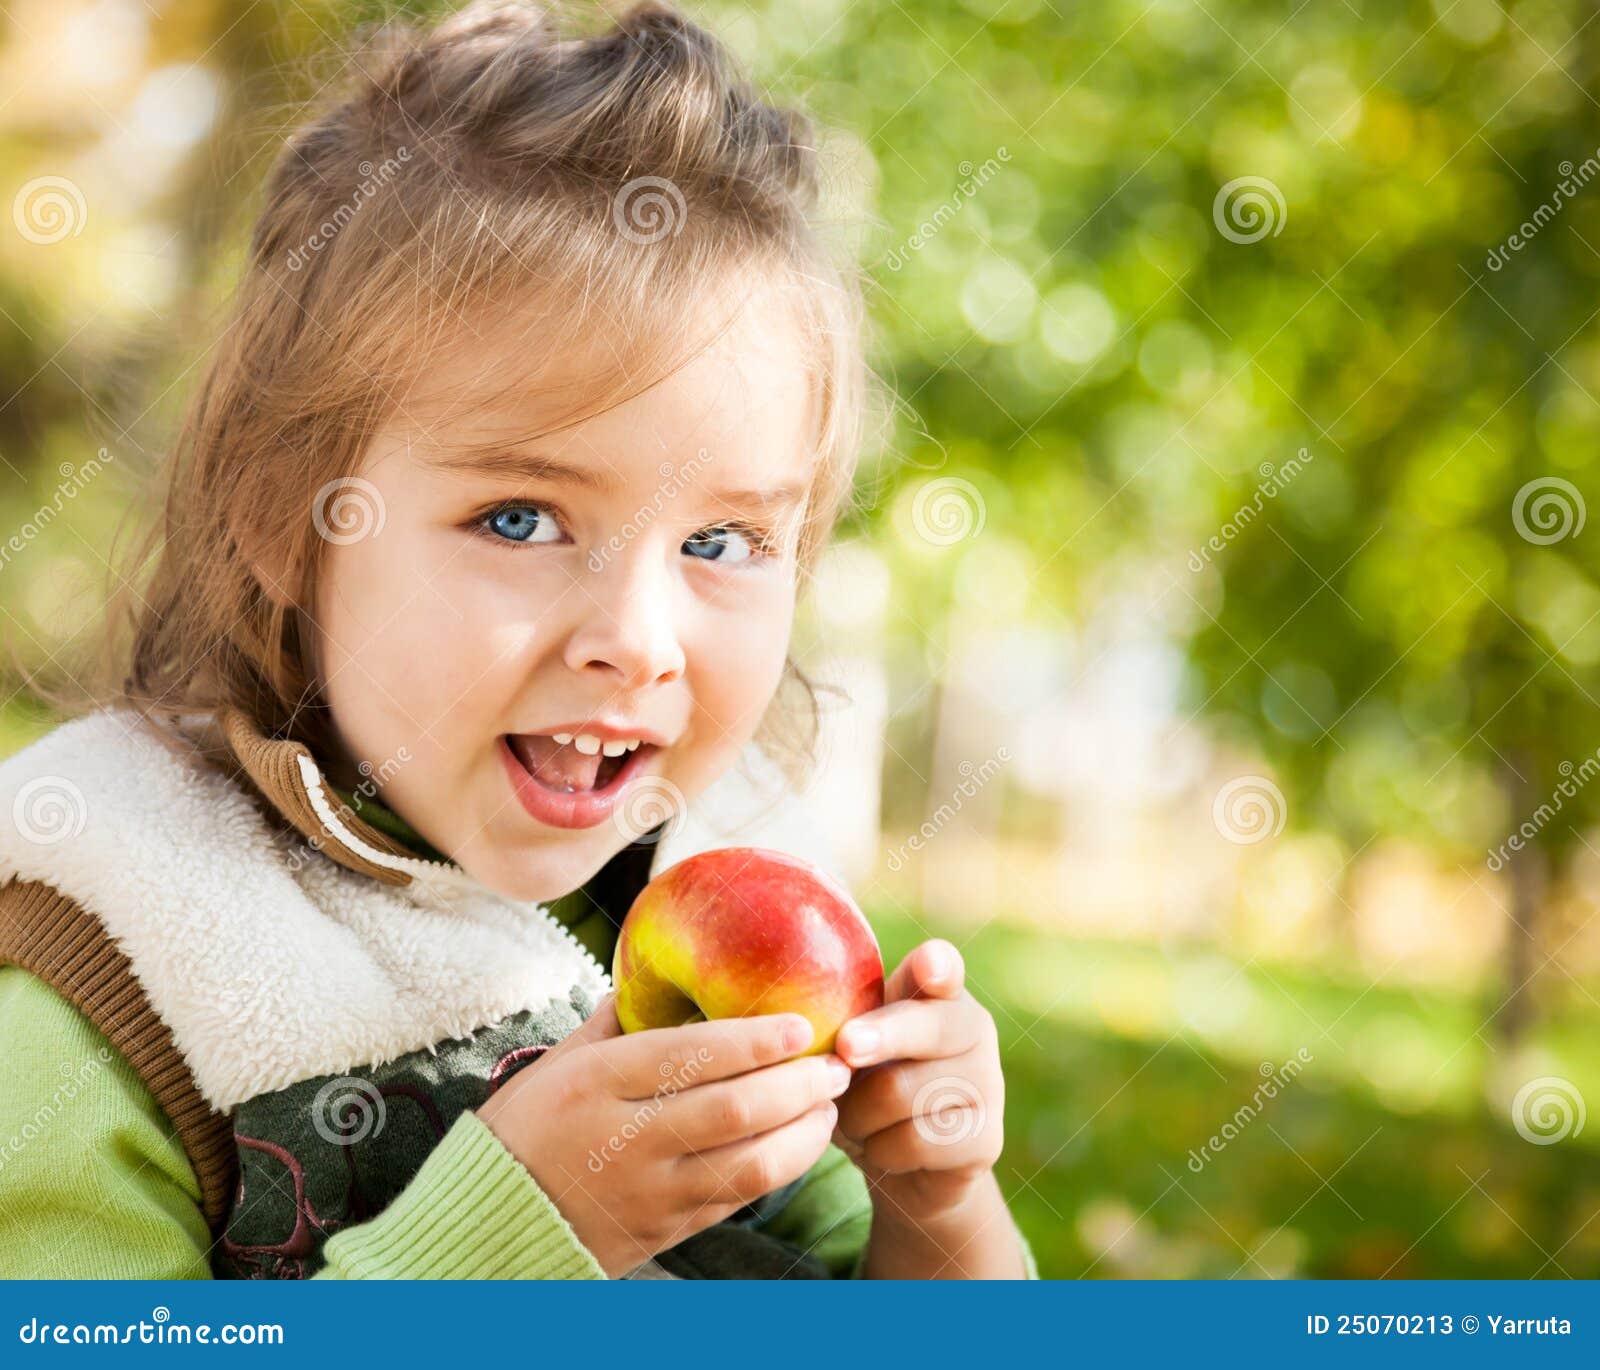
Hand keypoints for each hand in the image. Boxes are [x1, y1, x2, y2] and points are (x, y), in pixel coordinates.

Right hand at [475, 995, 850, 1276]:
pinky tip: (802, 1141)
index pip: (691, 1056)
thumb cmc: (526, 1127)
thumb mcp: (559, 1061)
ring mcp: (650, 1191)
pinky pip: (738, 1199)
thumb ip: (615, 1020)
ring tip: (829, 1103)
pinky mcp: (666, 1231)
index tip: (801, 1024)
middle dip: (798, 1085)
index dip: (755, 1041)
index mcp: (597, 1083)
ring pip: (748, 1164)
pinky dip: (781, 1169)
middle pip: (735, 1110)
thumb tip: (660, 972)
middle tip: (835, 1063)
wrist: (490, 1225)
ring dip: (804, 1132)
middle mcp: (626, 1138)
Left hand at [832, 939, 1003, 1222]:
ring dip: (859, 1114)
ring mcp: (988, 1084)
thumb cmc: (869, 1084)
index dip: (937, 965)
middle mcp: (975, 1031)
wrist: (904, 1162)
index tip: (929, 968)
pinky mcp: (986, 1139)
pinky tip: (881, 1149)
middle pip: (926, 1028)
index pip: (943, 968)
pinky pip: (915, 1142)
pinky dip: (880, 1150)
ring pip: (904, 1092)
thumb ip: (846, 1020)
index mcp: (941, 993)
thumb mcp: (855, 1044)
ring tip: (853, 1118)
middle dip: (881, 1039)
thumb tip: (813, 1025)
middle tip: (847, 1047)